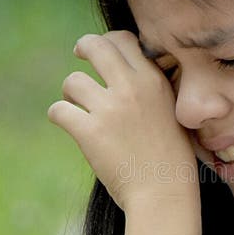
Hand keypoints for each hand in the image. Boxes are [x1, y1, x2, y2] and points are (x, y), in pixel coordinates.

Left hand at [48, 31, 197, 210]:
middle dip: (83, 48)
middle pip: (95, 46)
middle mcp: (131, 88)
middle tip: (79, 57)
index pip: (123, 40)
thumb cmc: (172, 160)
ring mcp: (109, 109)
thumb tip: (130, 76)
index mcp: (154, 81)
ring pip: (72, 81)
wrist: (164, 194)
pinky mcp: (89, 132)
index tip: (102, 53)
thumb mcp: (174, 115)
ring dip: (71, 93)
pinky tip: (67, 124)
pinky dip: (59, 116)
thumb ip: (154, 91)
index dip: (108, 42)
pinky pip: (59, 110)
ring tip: (78, 107)